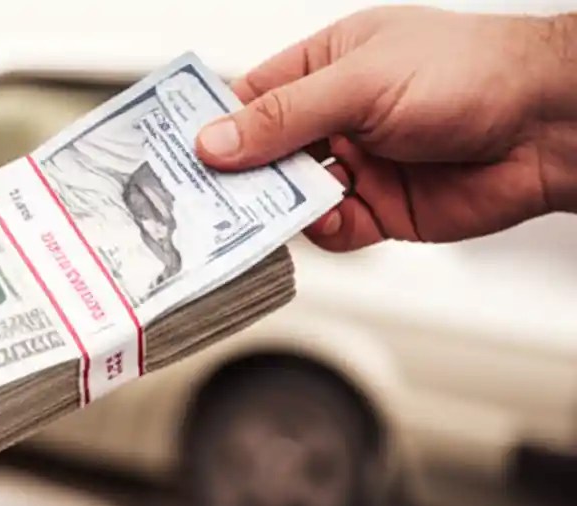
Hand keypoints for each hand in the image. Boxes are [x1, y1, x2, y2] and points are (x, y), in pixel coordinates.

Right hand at [195, 7, 576, 250]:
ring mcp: (357, 163)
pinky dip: (325, 231)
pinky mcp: (379, 209)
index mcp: (327, 64)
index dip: (212, 126)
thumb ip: (283, 118)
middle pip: (261, 155)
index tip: (177, 154)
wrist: (549, 126)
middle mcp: (336, 115)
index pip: (249, 98)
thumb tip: (213, 141)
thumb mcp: (360, 83)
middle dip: (237, 177)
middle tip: (207, 198)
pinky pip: (330, 230)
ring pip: (289, 198)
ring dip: (280, 208)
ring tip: (273, 211)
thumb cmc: (472, 73)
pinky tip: (336, 217)